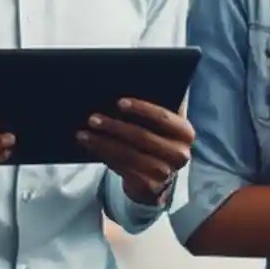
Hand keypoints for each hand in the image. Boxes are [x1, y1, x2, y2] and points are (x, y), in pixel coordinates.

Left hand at [77, 98, 194, 204]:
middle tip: (93, 118)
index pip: (164, 118)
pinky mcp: (149, 187)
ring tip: (84, 133)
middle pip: (143, 137)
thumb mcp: (163, 123)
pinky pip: (122, 168)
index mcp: (185, 132)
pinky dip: (104, 156)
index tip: (119, 102)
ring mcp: (165, 173)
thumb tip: (133, 81)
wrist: (160, 176)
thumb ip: (159, 103)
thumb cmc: (158, 138)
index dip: (141, 109)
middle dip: (115, 126)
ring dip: (103, 143)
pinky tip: (91, 146)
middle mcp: (180, 154)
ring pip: (129, 155)